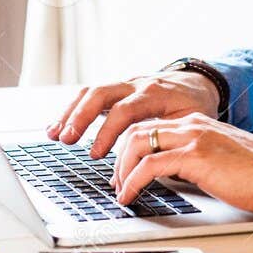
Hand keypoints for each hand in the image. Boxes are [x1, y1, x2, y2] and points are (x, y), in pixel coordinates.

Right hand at [46, 72, 219, 158]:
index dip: (108, 132)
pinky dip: (73, 109)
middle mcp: (136, 84)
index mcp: (155, 92)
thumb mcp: (193, 122)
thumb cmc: (196, 106)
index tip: (95, 154)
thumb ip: (171, 140)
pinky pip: (91, 95)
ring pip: (91, 91)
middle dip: (80, 116)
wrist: (199, 82)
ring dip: (70, 112)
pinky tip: (59, 125)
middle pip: (101, 93)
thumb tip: (151, 170)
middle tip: (65, 139)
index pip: (125, 110)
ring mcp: (124, 84)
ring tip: (54, 134)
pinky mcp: (117, 89)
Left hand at [111, 114, 252, 213]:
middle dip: (119, 159)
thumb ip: (192, 159)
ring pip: (137, 143)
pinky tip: (130, 196)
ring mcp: (192, 138)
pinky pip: (150, 166)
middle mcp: (190, 124)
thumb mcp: (216, 158)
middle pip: (136, 131)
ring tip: (120, 190)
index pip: (149, 127)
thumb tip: (168, 175)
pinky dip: (133, 181)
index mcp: (195, 123)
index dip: (130, 150)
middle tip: (116, 182)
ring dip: (121, 170)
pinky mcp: (195, 156)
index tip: (123, 171)